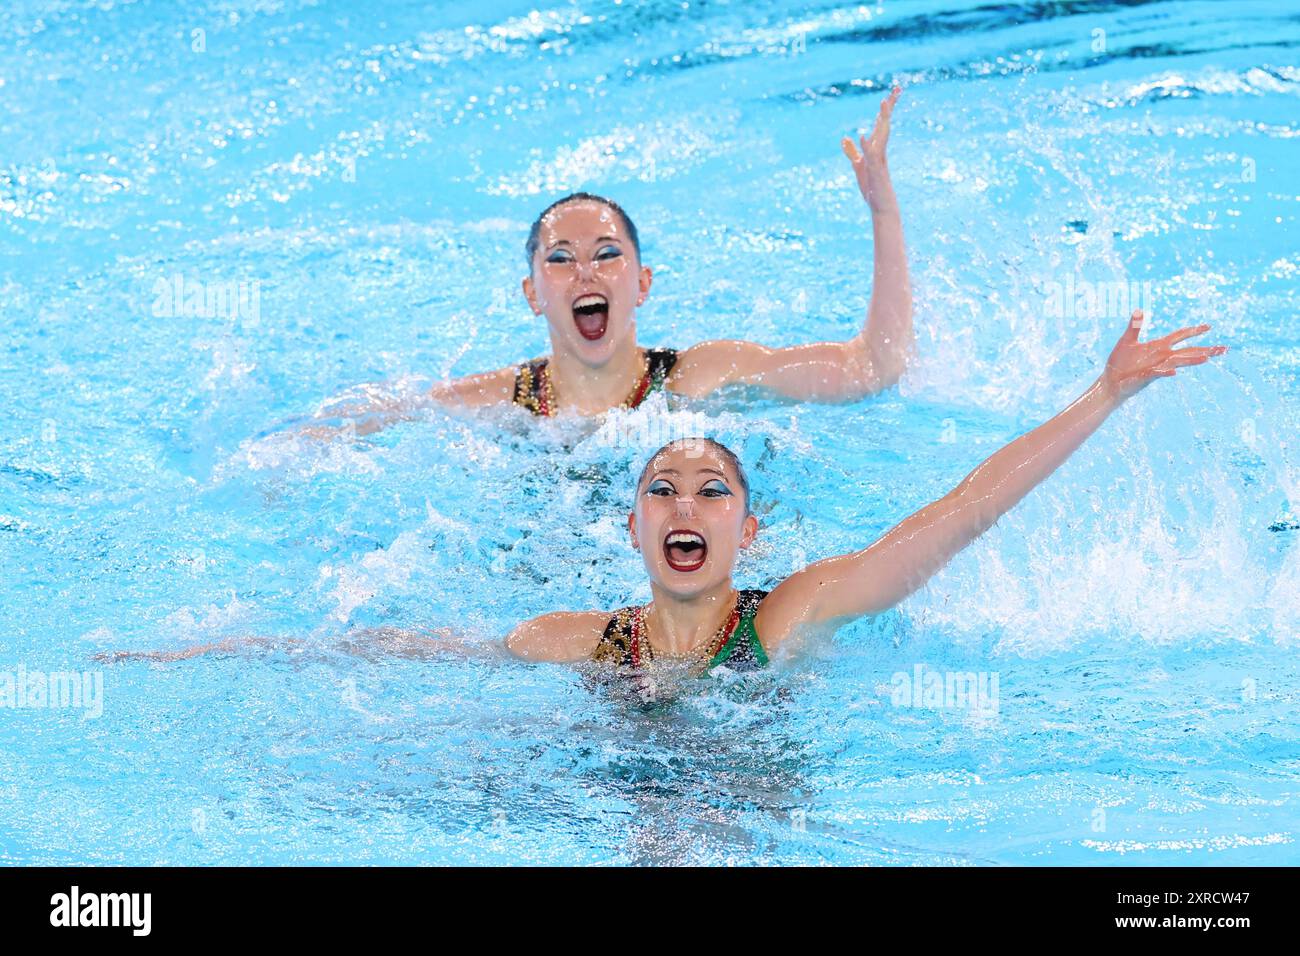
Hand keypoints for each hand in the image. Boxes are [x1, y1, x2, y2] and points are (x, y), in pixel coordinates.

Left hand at [841, 85, 900, 212]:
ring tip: (884, 102)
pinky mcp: (876, 173)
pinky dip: (868, 147)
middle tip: (897, 89)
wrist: (882, 209)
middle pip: (885, 126)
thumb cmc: (873, 189)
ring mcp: (880, 162)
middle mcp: (880, 152)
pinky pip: (872, 158)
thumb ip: (853, 153)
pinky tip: (863, 136)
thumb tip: (845, 138)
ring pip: (882, 137)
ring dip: (883, 120)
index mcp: (877, 149)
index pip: (882, 125)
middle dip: (889, 108)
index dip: (885, 110)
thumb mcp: (859, 167)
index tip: (891, 93)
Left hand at [1102, 310, 1226, 402]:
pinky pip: (1157, 373)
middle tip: (1224, 349)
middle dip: (1205, 350)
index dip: (1193, 331)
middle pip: (1187, 352)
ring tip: (1206, 358)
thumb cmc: (1119, 362)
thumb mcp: (1127, 340)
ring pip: (1177, 362)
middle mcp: (1161, 357)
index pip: (1180, 336)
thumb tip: (1138, 310)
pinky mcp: (1146, 376)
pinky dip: (1166, 372)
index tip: (1209, 327)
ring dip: (1190, 360)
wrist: (1110, 381)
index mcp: (1158, 347)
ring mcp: (1155, 367)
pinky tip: (1174, 372)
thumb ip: (1134, 326)